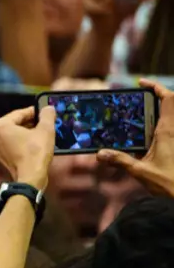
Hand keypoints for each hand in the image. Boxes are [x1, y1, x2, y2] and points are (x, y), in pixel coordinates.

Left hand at [0, 106, 55, 189]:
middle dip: (31, 123)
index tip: (45, 112)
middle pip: (15, 124)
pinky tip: (34, 145)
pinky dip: (21, 143)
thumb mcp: (45, 130)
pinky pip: (11, 145)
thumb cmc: (35, 154)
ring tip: (42, 134)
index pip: (19, 114)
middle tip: (45, 123)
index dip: (35, 112)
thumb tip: (48, 108)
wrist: (30, 179)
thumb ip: (47, 115)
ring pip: (13, 135)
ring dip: (27, 133)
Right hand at [98, 78, 173, 196]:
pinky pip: (168, 131)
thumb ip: (120, 161)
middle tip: (136, 101)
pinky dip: (158, 128)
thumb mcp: (141, 172)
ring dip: (156, 114)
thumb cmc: (170, 184)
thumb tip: (100, 154)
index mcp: (168, 131)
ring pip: (169, 118)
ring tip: (137, 118)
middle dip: (154, 99)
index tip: (142, 83)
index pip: (168, 100)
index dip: (157, 87)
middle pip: (170, 106)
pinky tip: (144, 139)